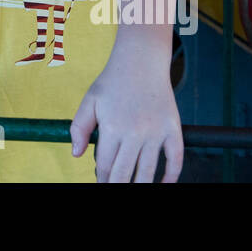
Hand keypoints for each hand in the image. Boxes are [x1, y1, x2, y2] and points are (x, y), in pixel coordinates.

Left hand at [69, 50, 183, 182]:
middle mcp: (135, 132)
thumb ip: (79, 127)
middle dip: (117, 186)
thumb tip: (76, 154)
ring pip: (148, 171)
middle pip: (124, 172)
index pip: (105, 165)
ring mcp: (156, 131)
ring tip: (134, 190)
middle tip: (115, 190)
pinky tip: (163, 184)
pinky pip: (175, 159)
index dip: (101, 179)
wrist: (141, 60)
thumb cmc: (113, 81)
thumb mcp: (90, 101)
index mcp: (112, 126)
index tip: (101, 183)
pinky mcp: (173, 128)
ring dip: (141, 186)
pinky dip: (171, 176)